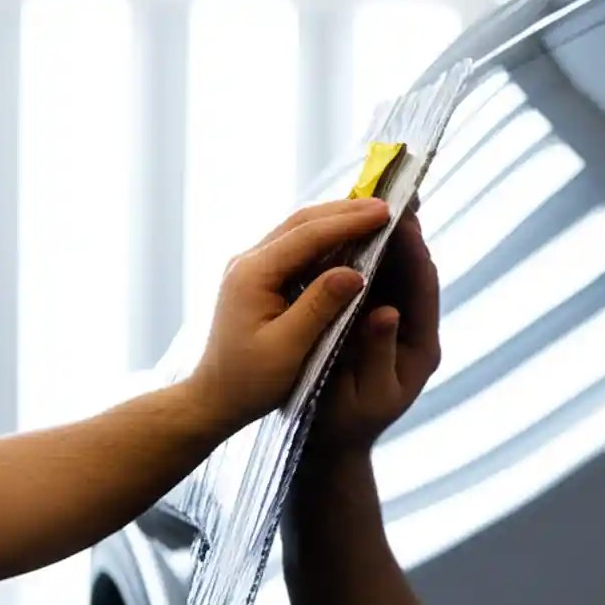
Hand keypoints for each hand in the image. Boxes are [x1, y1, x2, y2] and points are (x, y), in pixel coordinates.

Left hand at [188, 198, 390, 430]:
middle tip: (388, 206)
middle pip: (302, 223)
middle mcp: (248, 261)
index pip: (307, 235)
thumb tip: (356, 273)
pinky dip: (326, 240)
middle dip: (347, 212)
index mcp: (252, 274)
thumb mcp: (288, 349)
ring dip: (337, 222)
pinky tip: (351, 242)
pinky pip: (297, 248)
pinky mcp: (259, 278)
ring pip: (299, 231)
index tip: (385, 212)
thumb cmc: (249, 382)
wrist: (215, 398)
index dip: (349, 222)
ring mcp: (251, 267)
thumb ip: (320, 307)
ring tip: (376, 216)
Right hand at [307, 207, 440, 455]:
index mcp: (420, 346)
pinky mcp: (368, 315)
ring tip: (366, 193)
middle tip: (388, 187)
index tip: (401, 216)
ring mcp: (390, 318)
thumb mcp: (365, 397)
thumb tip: (385, 311)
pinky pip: (368, 275)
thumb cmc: (346, 426)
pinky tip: (341, 226)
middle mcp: (411, 326)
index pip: (423, 286)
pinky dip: (359, 250)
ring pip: (391, 266)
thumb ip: (377, 355)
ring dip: (380, 232)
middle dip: (401, 228)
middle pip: (412, 267)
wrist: (329, 444)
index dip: (414, 248)